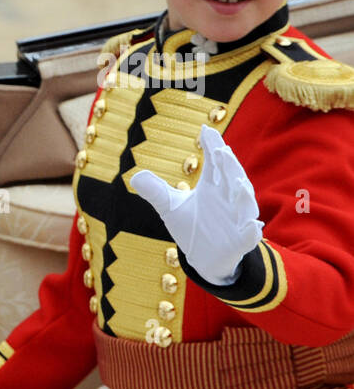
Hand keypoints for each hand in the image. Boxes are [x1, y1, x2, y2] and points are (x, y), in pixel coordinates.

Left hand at [130, 125, 263, 284]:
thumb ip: (156, 192)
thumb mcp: (171, 208)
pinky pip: (250, 235)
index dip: (212, 146)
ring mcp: (238, 219)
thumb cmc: (194, 226)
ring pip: (244, 204)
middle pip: (230, 178)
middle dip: (228, 165)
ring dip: (242, 195)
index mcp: (213, 187)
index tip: (205, 130)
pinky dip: (252, 230)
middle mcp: (228, 198)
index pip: (214, 162)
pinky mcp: (242, 240)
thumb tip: (136, 175)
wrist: (205, 258)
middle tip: (221, 150)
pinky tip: (252, 225)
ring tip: (238, 183)